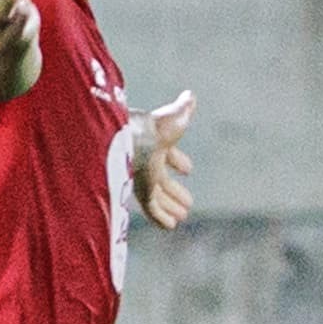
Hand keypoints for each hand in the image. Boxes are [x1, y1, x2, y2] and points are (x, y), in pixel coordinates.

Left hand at [132, 89, 194, 229]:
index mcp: (153, 142)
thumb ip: (182, 110)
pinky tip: (170, 227)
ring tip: (183, 217)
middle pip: (161, 179)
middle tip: (188, 203)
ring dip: (170, 206)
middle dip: (174, 190)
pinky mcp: (138, 191)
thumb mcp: (173, 119)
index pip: (167, 154)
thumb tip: (190, 96)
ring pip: (156, 196)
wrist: (131, 140)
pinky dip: (160, 217)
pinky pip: (150, 208)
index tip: (189, 169)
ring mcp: (141, 177)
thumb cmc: (152, 127)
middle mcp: (146, 161)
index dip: (178, 161)